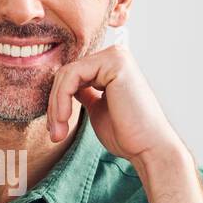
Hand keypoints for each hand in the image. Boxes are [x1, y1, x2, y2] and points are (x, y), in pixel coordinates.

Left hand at [46, 43, 183, 167]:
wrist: (148, 147)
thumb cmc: (126, 134)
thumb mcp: (97, 109)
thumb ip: (84, 94)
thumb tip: (61, 88)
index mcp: (111, 66)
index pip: (71, 76)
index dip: (57, 102)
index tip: (56, 129)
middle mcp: (115, 56)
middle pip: (66, 73)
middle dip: (54, 105)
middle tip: (55, 134)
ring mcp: (115, 56)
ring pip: (65, 74)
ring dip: (56, 106)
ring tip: (58, 132)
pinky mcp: (114, 61)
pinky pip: (72, 75)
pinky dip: (61, 100)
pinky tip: (64, 119)